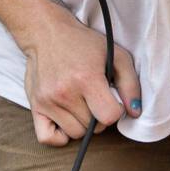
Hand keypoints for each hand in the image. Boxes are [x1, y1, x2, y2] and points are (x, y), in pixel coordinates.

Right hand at [23, 11, 141, 146]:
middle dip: (98, 116)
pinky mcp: (35, 105)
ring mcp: (47, 100)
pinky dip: (59, 135)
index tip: (111, 99)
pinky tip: (66, 120)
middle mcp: (65, 92)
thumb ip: (130, 84)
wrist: (46, 32)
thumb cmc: (83, 43)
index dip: (115, 110)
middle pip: (93, 128)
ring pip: (75, 133)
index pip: (109, 116)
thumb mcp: (115, 54)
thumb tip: (135, 112)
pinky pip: (47, 138)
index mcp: (86, 78)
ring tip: (80, 104)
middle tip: (95, 98)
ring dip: (82, 123)